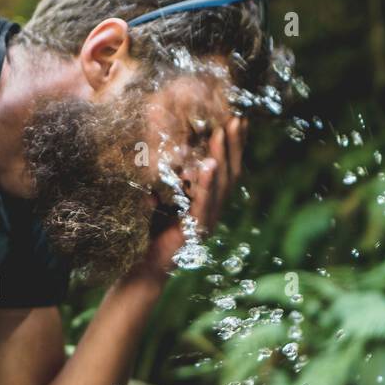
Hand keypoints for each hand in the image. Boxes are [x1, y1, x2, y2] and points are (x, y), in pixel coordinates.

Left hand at [132, 115, 247, 281]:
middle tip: (237, 118)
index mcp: (209, 203)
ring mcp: (207, 220)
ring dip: (223, 156)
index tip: (236, 120)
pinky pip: (204, 202)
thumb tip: (160, 158)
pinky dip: (207, 182)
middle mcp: (213, 210)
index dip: (233, 146)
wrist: (147, 266)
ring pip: (221, 185)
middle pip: (230, 173)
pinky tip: (210, 164)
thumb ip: (164, 184)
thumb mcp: (159, 202)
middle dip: (234, 145)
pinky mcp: (196, 229)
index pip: (226, 170)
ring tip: (224, 132)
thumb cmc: (153, 235)